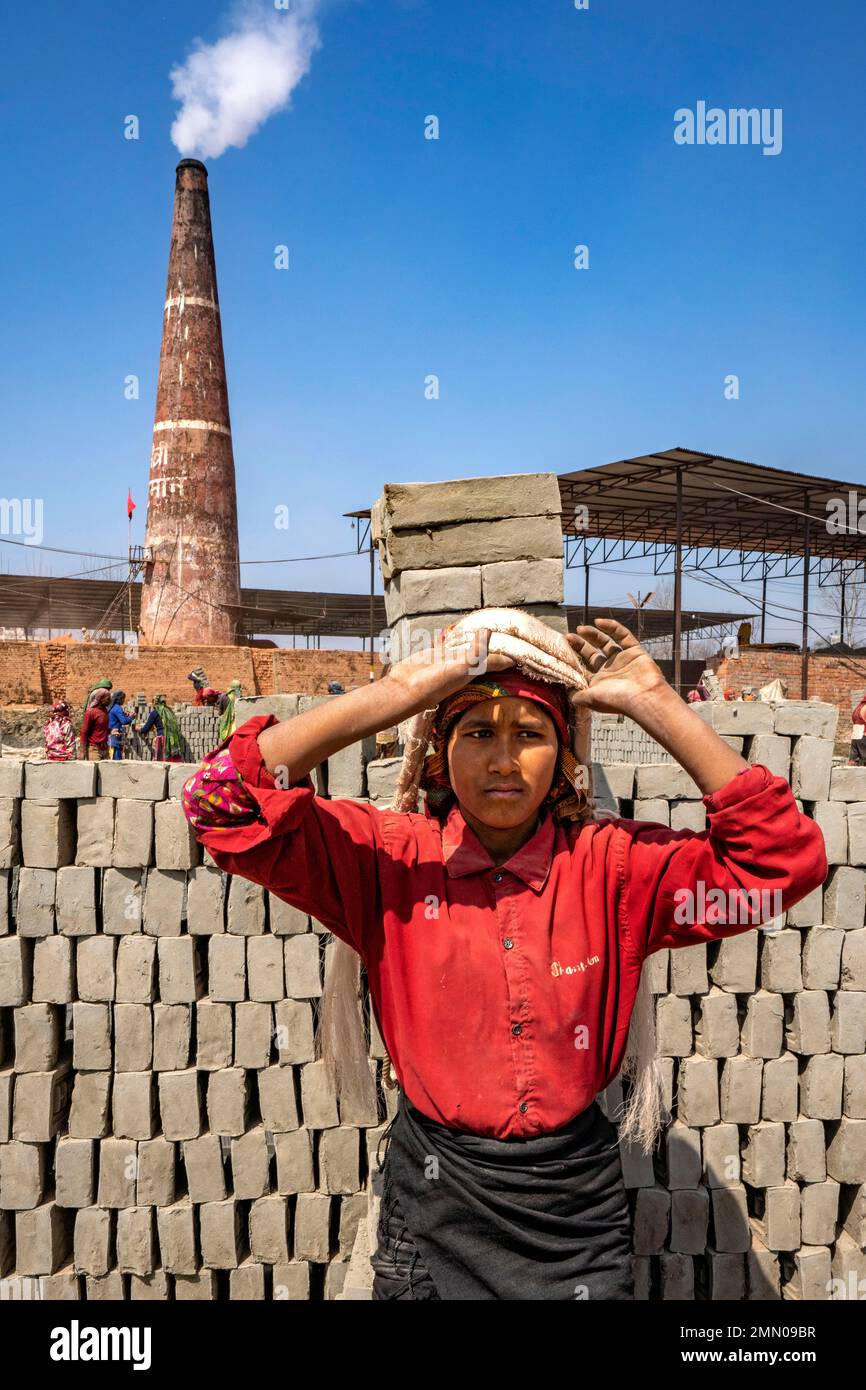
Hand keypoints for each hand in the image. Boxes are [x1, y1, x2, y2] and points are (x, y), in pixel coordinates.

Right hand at [389, 624, 512, 709]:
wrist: (405, 689)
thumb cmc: (432, 684)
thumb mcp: (457, 668)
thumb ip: (474, 652)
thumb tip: (488, 632)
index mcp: (476, 668)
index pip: (500, 659)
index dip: (513, 652)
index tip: (527, 643)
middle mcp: (467, 663)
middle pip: (488, 649)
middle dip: (499, 640)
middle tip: (510, 626)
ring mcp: (452, 658)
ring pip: (470, 643)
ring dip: (478, 634)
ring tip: (490, 622)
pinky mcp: (438, 653)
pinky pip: (452, 641)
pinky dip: (458, 634)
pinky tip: (460, 627)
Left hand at [565, 617, 667, 716]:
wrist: (644, 698)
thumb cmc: (616, 700)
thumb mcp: (589, 699)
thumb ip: (576, 694)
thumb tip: (564, 688)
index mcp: (600, 682)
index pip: (583, 668)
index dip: (572, 659)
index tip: (560, 650)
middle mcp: (611, 671)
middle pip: (592, 654)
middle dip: (580, 645)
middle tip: (568, 637)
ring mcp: (623, 660)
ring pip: (606, 643)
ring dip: (593, 635)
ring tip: (580, 629)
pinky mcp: (635, 651)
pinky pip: (623, 635)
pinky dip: (612, 627)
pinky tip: (599, 622)